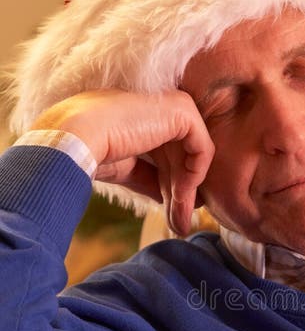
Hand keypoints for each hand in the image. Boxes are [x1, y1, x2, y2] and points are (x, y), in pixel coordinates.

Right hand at [32, 89, 213, 234]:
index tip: (172, 216)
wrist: (77, 140)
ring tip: (179, 222)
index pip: (167, 155)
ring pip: (192, 156)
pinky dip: (195, 176)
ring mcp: (172, 105)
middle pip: (181, 158)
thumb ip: (149, 179)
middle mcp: (160, 107)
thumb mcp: (126, 168)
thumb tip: (169, 200)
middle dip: (181, 195)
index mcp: (143, 116)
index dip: (170, 187)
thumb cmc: (91, 152)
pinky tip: (181, 196)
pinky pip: (202, 149)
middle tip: (179, 226)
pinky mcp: (183, 110)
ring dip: (187, 192)